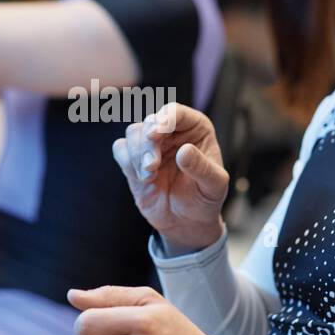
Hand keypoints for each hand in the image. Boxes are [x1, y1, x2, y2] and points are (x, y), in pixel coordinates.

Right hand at [112, 103, 227, 254]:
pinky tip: (143, 178)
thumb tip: (184, 151)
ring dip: (137, 154)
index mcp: (195, 129)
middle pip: (151, 121)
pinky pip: (120, 148)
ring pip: (133, 132)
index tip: (157, 132)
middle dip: (148, 142)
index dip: (165, 118)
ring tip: (149, 175)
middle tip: (152, 165)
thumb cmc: (205, 199)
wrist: (186, 221)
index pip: (176, 112)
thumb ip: (202, 168)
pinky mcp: (134, 159)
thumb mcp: (214, 186)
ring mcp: (151, 144)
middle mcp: (172, 132)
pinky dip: (126, 161)